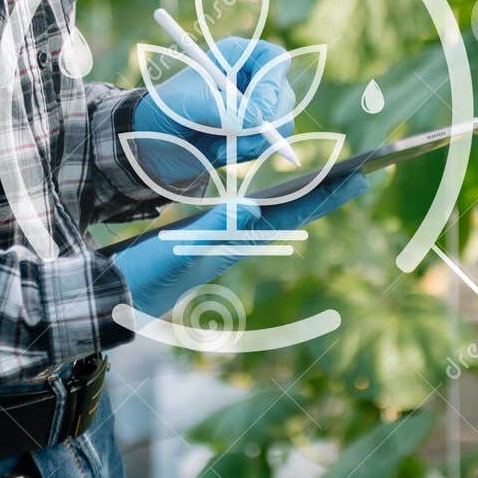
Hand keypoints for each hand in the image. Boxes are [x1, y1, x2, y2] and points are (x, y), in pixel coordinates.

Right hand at [111, 172, 368, 317]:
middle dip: (325, 194)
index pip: (289, 212)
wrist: (115, 302)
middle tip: (363, 175)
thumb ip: (213, 228)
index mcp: (233, 243)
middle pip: (291, 214)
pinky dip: (271, 206)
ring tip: (332, 183)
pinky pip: (251, 220)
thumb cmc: (142, 276)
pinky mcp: (206, 244)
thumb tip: (253, 205)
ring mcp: (221, 246)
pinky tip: (273, 203)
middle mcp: (235, 245)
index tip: (360, 177)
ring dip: (303, 198)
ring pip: (273, 218)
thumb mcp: (176, 250)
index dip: (324, 194)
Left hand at [132, 36, 293, 186]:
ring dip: (251, 140)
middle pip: (284, 95)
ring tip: (217, 142)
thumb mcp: (187, 105)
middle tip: (238, 134)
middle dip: (265, 120)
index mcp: (236, 57)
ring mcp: (255, 108)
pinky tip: (219, 150)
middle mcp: (251, 79)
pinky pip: (268, 145)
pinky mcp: (254, 134)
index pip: (273, 60)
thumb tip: (257, 120)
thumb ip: (222, 109)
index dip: (271, 84)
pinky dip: (246, 152)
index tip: (258, 111)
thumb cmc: (165, 111)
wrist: (152, 143)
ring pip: (280, 124)